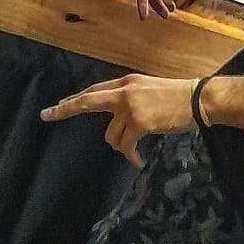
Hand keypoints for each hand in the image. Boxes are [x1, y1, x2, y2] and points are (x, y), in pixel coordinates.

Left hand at [40, 75, 195, 165]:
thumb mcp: (150, 90)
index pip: (96, 90)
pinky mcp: (139, 122)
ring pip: (111, 135)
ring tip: (134, 149)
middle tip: (46, 115)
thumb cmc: (178, 97)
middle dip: (65, 109)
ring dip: (121, 145)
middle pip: (88, 100)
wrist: (197, 99)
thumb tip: (118, 118)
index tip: (59, 105)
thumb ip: (132, 98)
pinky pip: (125, 146)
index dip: (77, 99)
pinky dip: (130, 155)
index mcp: (128, 82)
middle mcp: (125, 92)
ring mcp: (130, 107)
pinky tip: (137, 160)